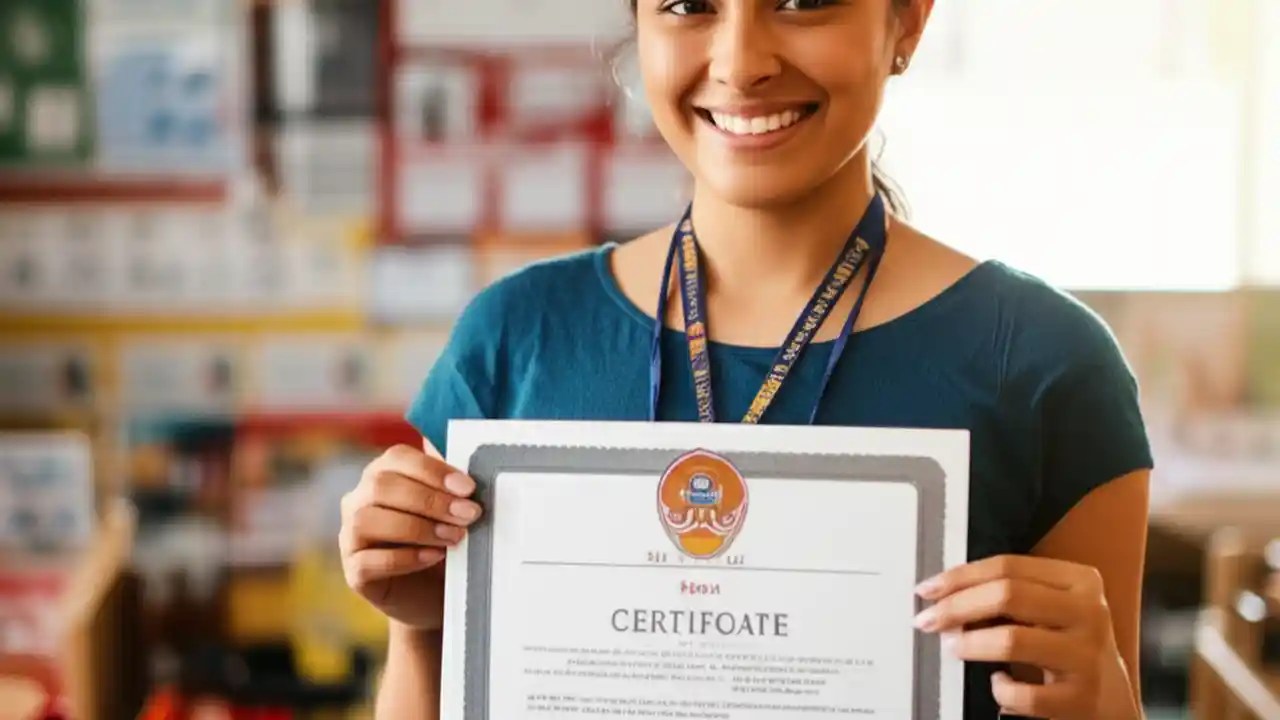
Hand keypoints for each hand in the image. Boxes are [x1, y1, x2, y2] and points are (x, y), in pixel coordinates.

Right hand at [339, 443, 482, 629]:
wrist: (434, 594)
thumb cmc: (443, 541)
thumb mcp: (451, 509)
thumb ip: (452, 484)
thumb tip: (468, 457)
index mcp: (381, 474)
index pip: (396, 457)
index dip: (432, 470)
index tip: (467, 487)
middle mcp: (358, 501)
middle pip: (381, 486)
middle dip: (429, 500)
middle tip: (468, 514)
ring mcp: (350, 537)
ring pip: (367, 520)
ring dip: (417, 528)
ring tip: (454, 537)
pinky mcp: (354, 572)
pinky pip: (368, 561)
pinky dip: (405, 558)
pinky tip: (434, 557)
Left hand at [914, 555, 1136, 719]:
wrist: (1111, 700)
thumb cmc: (1066, 645)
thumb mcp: (1051, 609)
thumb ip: (1011, 594)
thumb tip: (944, 591)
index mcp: (1080, 582)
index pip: (1008, 567)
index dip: (961, 577)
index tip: (927, 589)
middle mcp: (1090, 613)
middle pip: (1008, 596)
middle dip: (957, 607)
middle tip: (927, 620)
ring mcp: (1087, 657)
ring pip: (1012, 640)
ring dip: (971, 644)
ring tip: (954, 648)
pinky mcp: (1082, 698)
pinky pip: (1025, 693)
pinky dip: (1002, 690)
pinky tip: (998, 685)